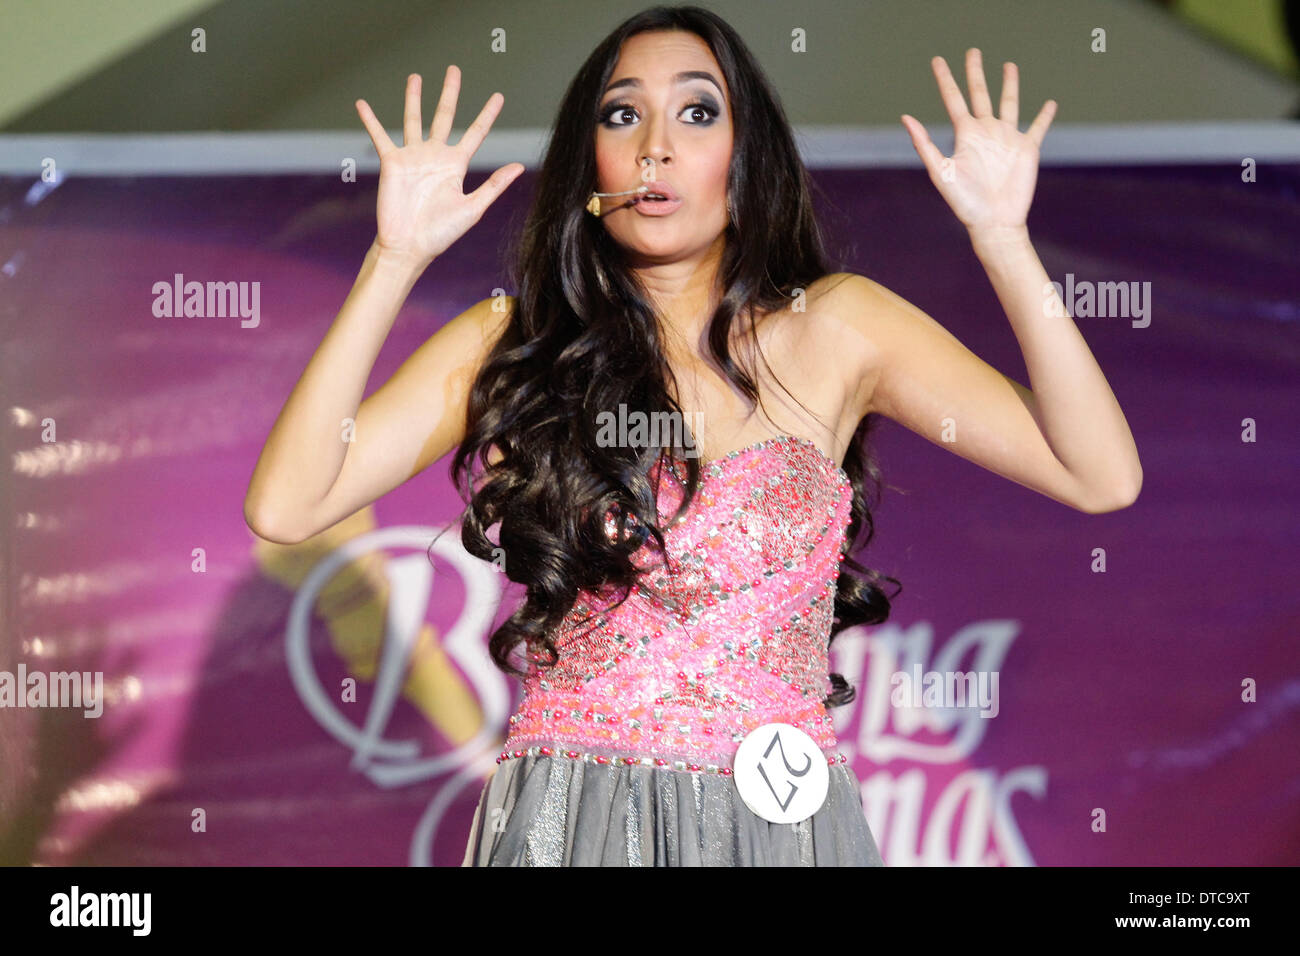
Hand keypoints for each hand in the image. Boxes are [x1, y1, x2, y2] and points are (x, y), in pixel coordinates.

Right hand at [355, 66, 524, 269]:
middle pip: (444, 116)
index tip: (498, 96)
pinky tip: (361, 104)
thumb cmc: (441, 233)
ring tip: (415, 77)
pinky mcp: (391, 162)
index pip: (475, 133)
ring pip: (413, 119)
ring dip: (414, 98)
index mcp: (456, 166)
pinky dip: (370, 120)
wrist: (409, 246)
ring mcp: (413, 157)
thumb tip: (520, 166)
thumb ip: (494, 185)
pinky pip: (379, 136)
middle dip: (450, 93)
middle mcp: (435, 157)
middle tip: (454, 70)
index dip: (487, 114)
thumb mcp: (473, 208)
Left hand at [900, 49, 1055, 235]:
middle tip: (973, 51)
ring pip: (1009, 103)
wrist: (994, 222)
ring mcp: (1007, 139)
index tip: (937, 60)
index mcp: (965, 135)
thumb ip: (924, 144)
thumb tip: (905, 117)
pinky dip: (1044, 115)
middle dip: (975, 73)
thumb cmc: (965, 203)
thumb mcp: (941, 171)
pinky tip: (1050, 103)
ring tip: (1009, 66)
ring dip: (1009, 85)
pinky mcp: (1027, 149)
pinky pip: (1037, 127)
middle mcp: (985, 132)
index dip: (945, 79)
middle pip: (980, 93)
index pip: (953, 99)